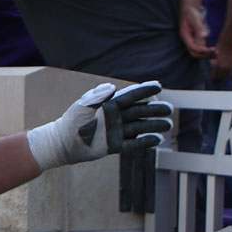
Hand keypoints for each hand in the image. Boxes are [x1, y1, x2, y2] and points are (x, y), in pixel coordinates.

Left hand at [26, 81, 174, 169]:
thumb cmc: (71, 121)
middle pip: (140, 111)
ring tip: (168, 125)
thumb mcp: (82, 106)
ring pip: (139, 127)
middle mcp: (115, 117)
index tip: (158, 86)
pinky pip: (133, 143)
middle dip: (155, 109)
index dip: (145, 91)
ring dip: (154, 126)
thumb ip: (97, 96)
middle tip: (169, 109)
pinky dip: (144, 142)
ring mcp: (116, 131)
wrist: (63, 143)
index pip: (131, 96)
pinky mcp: (114, 145)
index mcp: (110, 104)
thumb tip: (112, 86)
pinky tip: (157, 140)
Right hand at [180, 6, 211, 56]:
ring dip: (207, 55)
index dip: (201, 50)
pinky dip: (208, 52)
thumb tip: (204, 36)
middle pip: (194, 53)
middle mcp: (188, 41)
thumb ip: (199, 28)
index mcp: (185, 36)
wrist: (189, 11)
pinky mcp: (197, 41)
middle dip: (204, 54)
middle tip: (215, 51)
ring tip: (217, 53)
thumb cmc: (191, 14)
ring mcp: (192, 41)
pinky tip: (215, 52)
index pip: (192, 47)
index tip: (211, 49)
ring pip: (198, 53)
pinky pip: (201, 50)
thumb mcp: (195, 19)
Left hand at [211, 42, 231, 78]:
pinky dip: (228, 75)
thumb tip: (211, 69)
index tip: (212, 75)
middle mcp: (224, 68)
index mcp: (217, 66)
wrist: (228, 44)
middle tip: (216, 75)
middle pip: (219, 77)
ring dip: (222, 76)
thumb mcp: (212, 56)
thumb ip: (212, 64)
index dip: (212, 76)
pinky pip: (231, 73)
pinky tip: (225, 73)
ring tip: (220, 75)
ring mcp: (229, 67)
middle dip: (217, 76)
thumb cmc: (219, 48)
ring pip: (225, 76)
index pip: (214, 76)